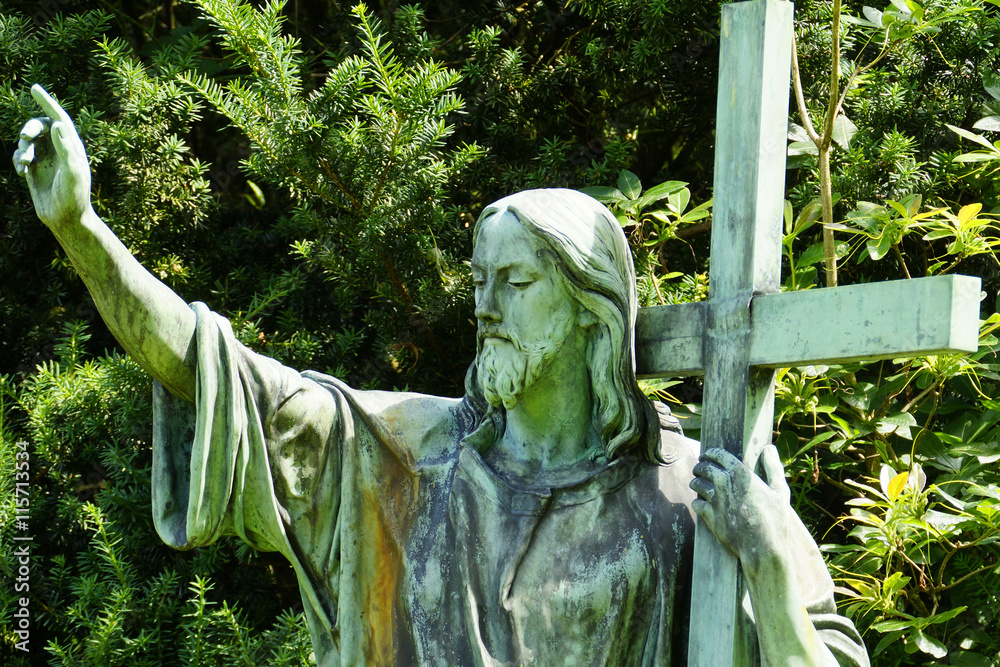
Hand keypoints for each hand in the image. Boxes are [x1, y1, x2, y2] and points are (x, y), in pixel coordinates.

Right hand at [12, 85, 91, 228]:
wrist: (65, 218)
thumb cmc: (74, 196)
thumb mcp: (73, 172)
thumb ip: (66, 149)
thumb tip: (56, 125)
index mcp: (72, 146)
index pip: (60, 118)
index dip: (48, 102)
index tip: (34, 88)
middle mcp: (59, 149)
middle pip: (39, 126)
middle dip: (29, 128)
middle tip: (25, 137)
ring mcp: (46, 158)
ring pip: (27, 141)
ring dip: (22, 148)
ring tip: (25, 164)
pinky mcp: (35, 169)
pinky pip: (20, 155)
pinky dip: (17, 159)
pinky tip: (21, 171)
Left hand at [689, 445, 790, 573]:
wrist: (763, 548)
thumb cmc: (775, 519)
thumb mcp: (780, 491)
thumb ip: (773, 467)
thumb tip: (769, 448)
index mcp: (741, 474)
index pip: (718, 455)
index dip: (710, 453)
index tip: (707, 455)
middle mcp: (724, 483)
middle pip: (703, 468)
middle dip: (700, 466)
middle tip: (700, 469)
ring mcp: (715, 500)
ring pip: (696, 484)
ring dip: (696, 482)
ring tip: (698, 484)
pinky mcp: (709, 516)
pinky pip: (696, 503)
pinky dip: (698, 502)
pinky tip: (701, 503)